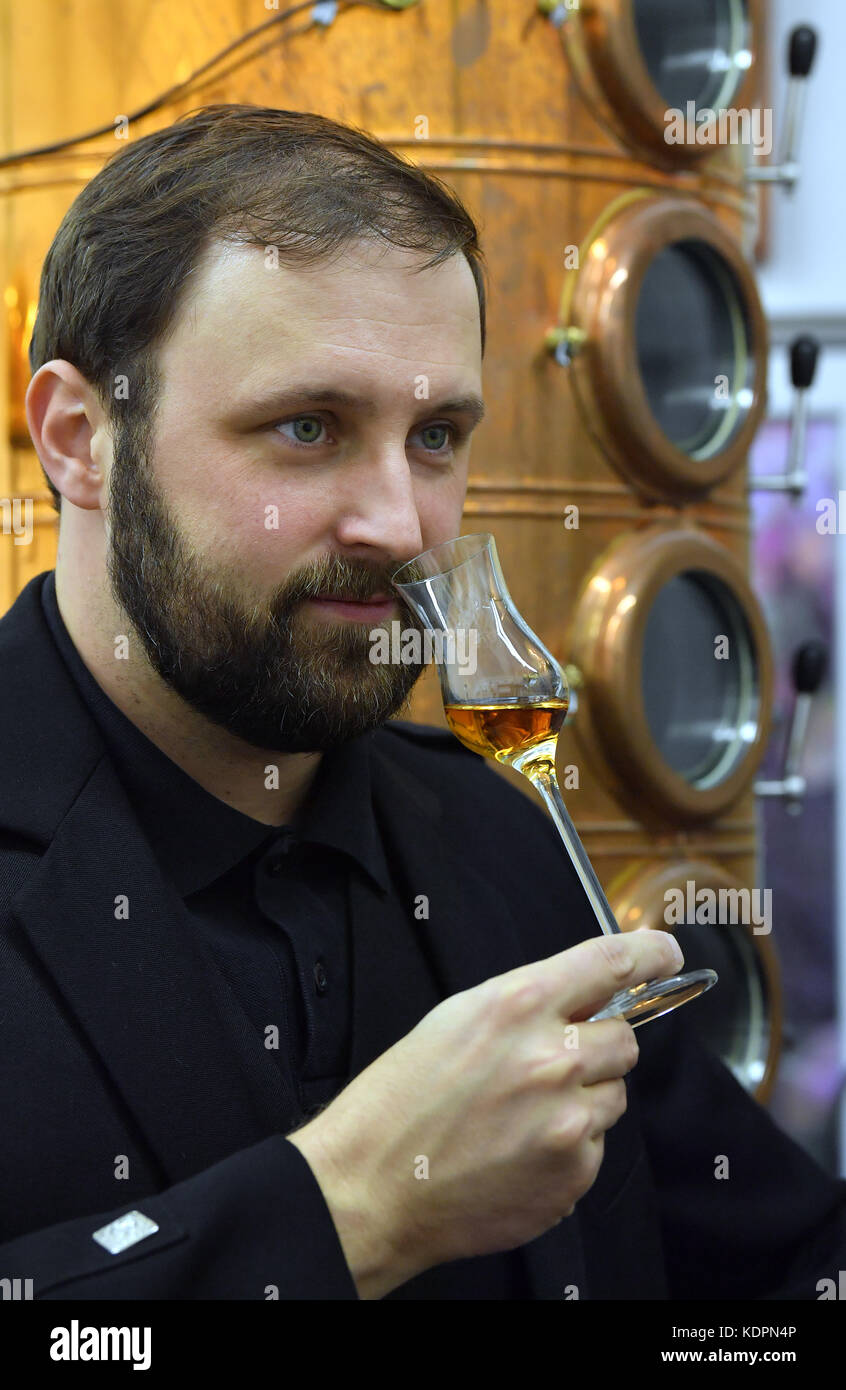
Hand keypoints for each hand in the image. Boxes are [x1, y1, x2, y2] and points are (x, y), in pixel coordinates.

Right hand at [289, 926, 682, 1296]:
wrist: (374, 1184)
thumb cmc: (404, 1098)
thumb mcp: (458, 1018)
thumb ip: (528, 1003)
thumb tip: (585, 997)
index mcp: (517, 1005)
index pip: (610, 962)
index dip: (649, 953)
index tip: (666, 952)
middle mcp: (551, 1057)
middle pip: (624, 1038)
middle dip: (598, 1045)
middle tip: (553, 1063)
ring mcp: (567, 1120)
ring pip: (613, 1094)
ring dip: (583, 1098)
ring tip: (522, 1115)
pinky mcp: (573, 1172)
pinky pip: (595, 1146)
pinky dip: (569, 1147)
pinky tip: (519, 1151)